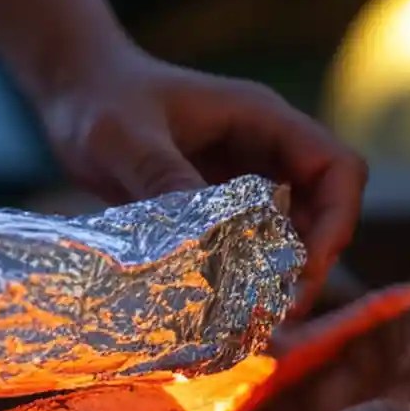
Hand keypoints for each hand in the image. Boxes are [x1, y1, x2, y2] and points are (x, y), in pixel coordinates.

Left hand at [34, 44, 366, 313]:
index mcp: (260, 118)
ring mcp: (242, 176)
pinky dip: (248, 274)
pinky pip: (251, 241)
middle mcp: (263, 147)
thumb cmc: (100, 99)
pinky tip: (225, 307)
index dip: (336, 219)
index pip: (336, 166)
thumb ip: (161, 174)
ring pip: (292, 230)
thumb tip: (203, 234)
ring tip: (257, 319)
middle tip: (279, 311)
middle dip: (313, 259)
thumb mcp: (123, 137)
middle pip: (325, 207)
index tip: (303, 268)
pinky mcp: (215, 203)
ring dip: (283, 272)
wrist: (72, 91)